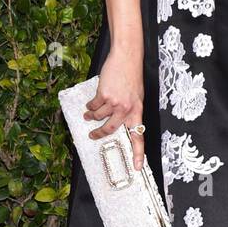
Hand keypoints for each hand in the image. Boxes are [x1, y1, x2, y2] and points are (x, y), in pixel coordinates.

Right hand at [83, 46, 145, 170]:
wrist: (127, 59)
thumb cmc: (132, 77)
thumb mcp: (136, 96)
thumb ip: (130, 110)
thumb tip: (120, 123)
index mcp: (137, 111)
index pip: (139, 136)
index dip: (138, 153)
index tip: (137, 167)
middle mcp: (127, 109)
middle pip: (111, 129)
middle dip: (99, 134)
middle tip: (92, 136)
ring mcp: (115, 102)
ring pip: (99, 117)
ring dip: (91, 117)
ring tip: (88, 115)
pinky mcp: (104, 94)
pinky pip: (93, 106)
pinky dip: (90, 106)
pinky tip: (90, 104)